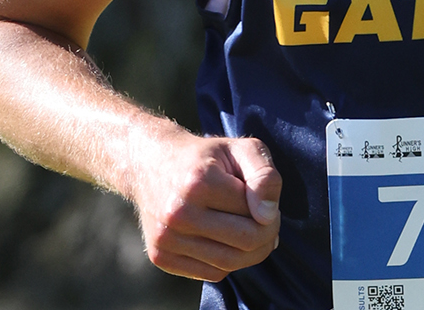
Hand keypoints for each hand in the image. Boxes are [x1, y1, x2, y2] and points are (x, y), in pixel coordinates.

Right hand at [128, 130, 282, 281]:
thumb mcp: (242, 149)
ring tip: (250, 231)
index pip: (256, 216)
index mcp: (200, 183)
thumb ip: (265, 176)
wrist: (151, 164)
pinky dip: (227, 262)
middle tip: (267, 223)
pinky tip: (226, 241)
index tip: (266, 203)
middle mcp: (178, 213)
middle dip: (267, 236)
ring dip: (251, 252)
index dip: (272, 212)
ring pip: (229, 264)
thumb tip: (268, 215)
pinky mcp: (160, 256)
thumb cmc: (206, 157)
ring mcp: (165, 238)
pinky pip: (211, 274)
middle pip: (245, 243)